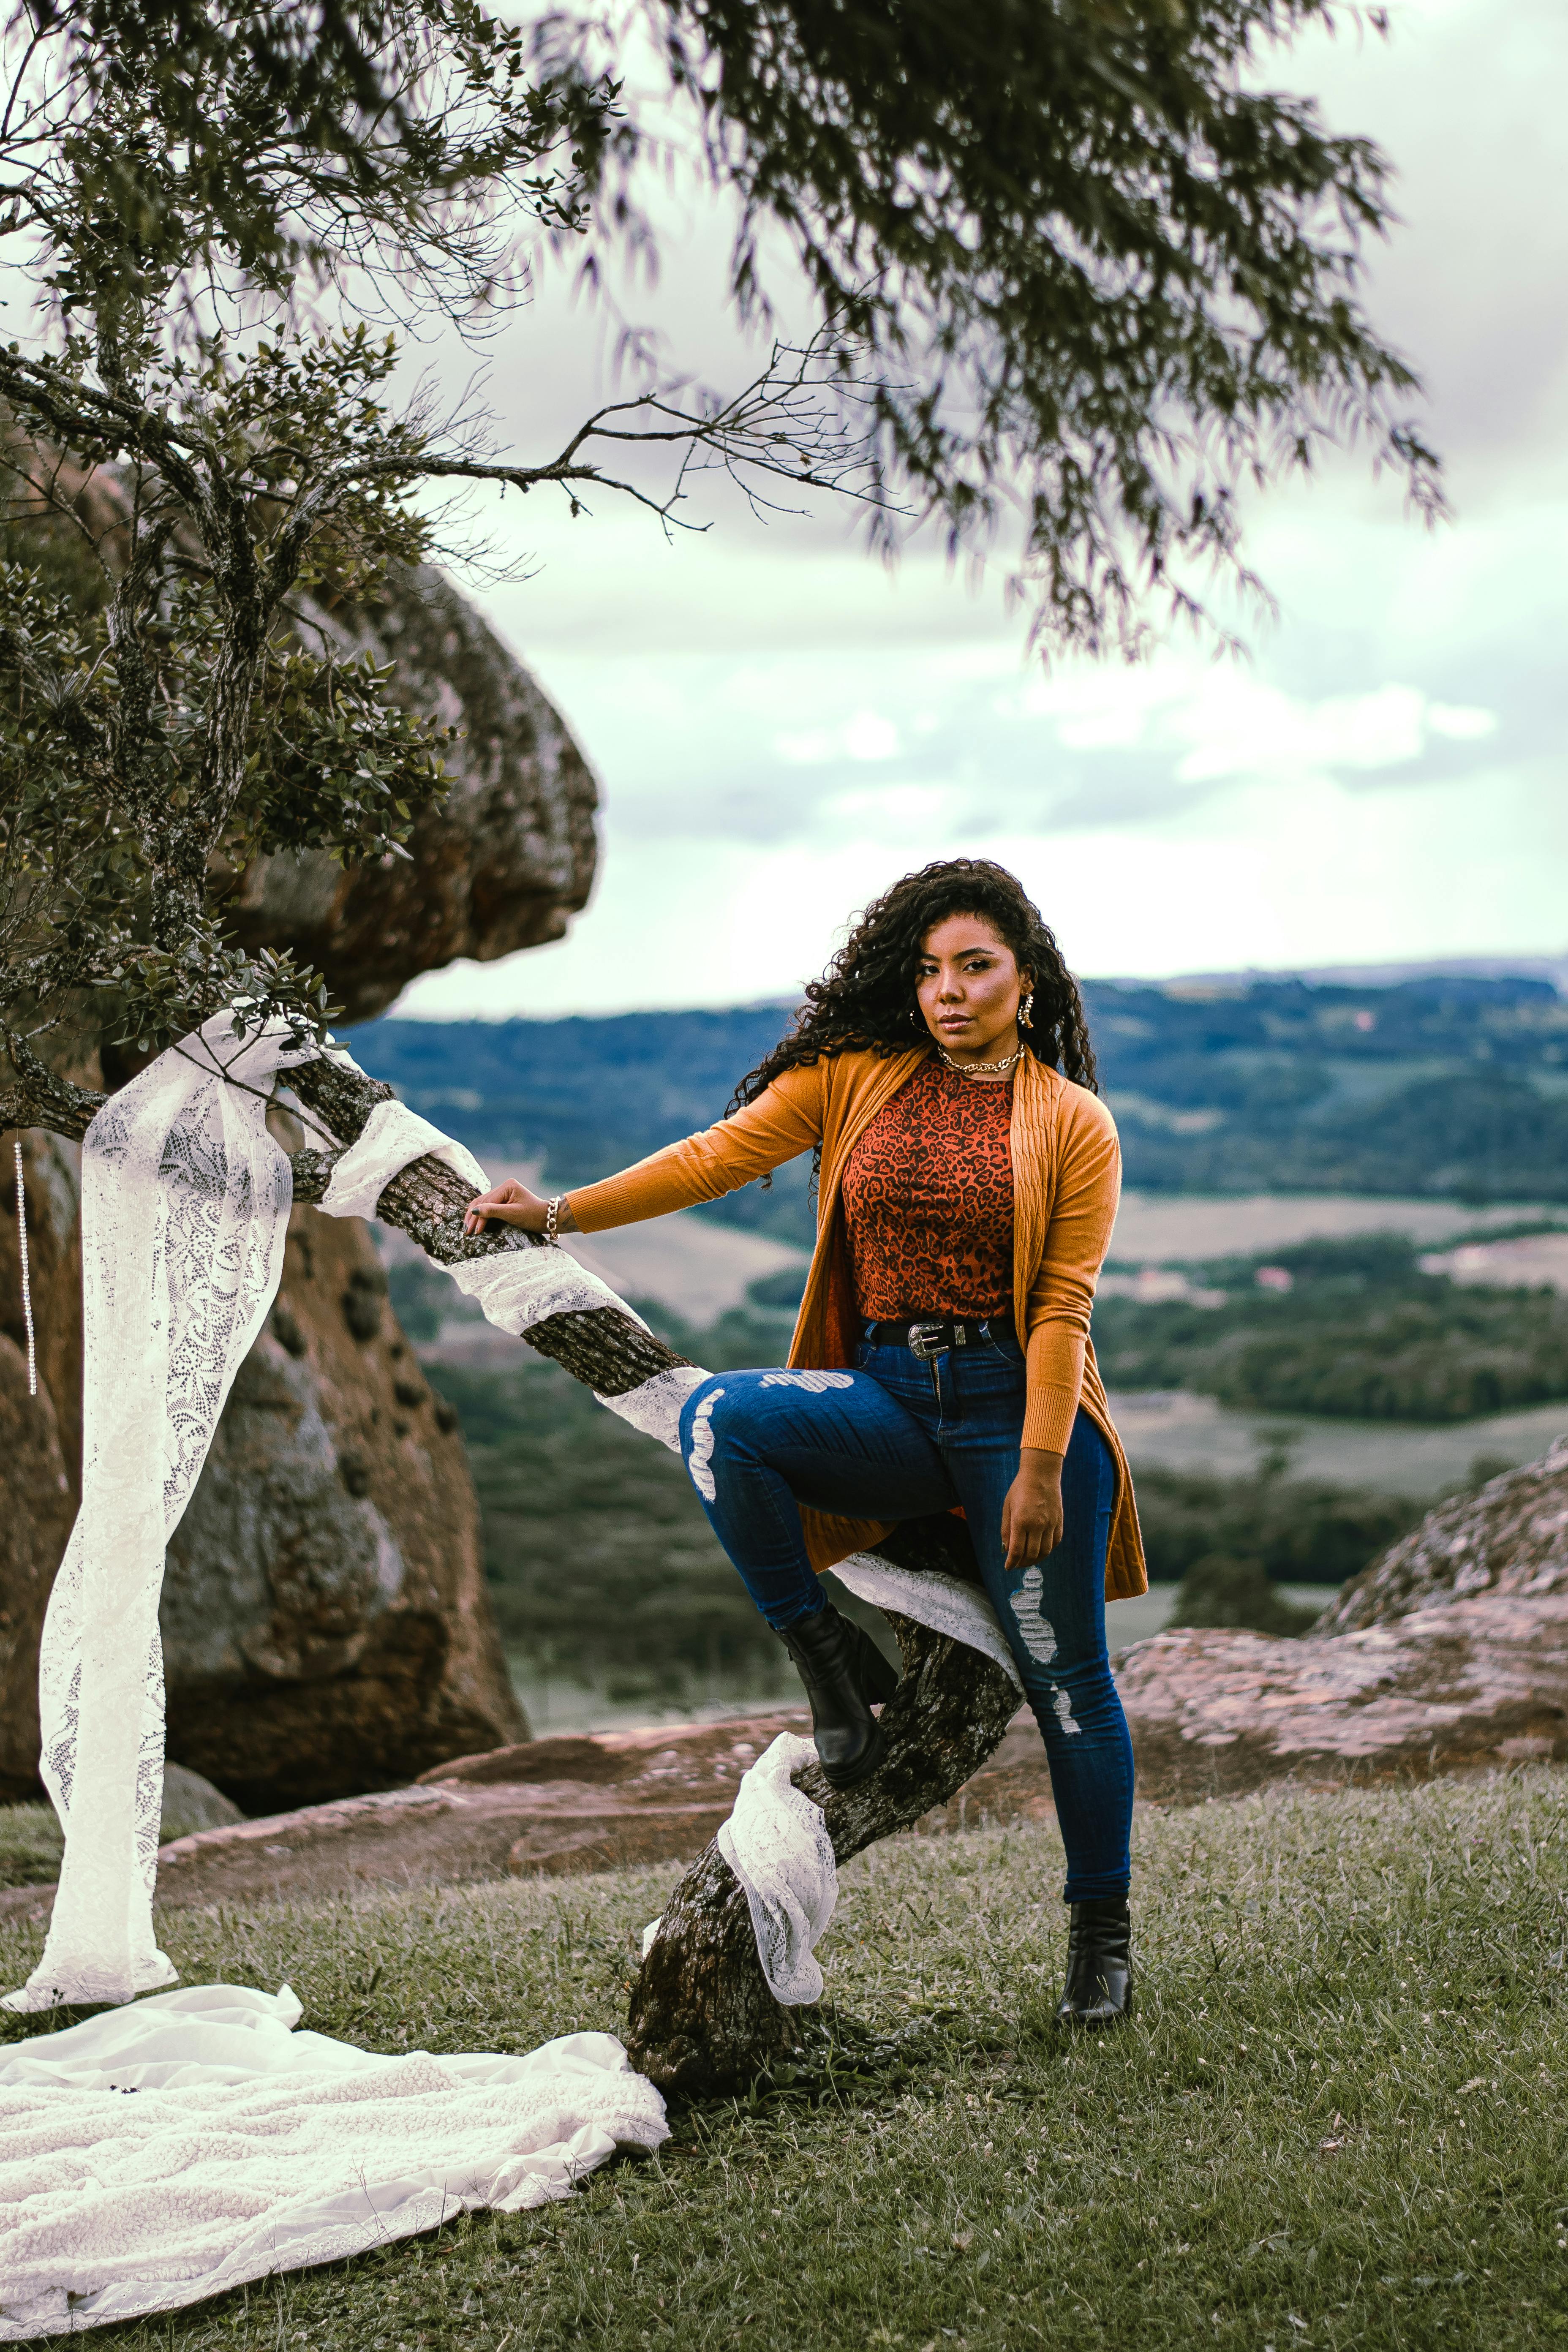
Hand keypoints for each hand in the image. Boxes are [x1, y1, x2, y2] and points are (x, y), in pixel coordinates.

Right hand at [462, 1178, 550, 1235]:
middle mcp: (505, 1186)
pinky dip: (482, 1213)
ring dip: (475, 1215)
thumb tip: (474, 1211)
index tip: (472, 1230)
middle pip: (483, 1201)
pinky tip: (473, 1219)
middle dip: (473, 1216)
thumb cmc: (532, 1216)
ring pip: (484, 1203)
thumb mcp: (512, 1214)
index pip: (487, 1202)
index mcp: (507, 1186)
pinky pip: (489, 1205)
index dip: (479, 1216)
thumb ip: (493, 1211)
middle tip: (466, 1230)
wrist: (547, 1218)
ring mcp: (505, 1192)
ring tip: (467, 1227)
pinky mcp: (505, 1199)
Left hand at [1000, 1448, 1064, 1569]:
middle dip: (1022, 1563)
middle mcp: (1037, 1525)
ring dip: (1035, 1560)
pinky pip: (1055, 1542)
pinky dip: (1047, 1550)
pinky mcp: (1059, 1522)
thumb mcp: (1007, 1507)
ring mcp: (1051, 1524)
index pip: (1017, 1550)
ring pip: (1045, 1552)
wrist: (1041, 1474)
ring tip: (1027, 1560)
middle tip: (1016, 1564)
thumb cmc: (1020, 1489)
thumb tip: (1006, 1549)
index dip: (1011, 1562)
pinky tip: (1040, 1551)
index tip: (1007, 1567)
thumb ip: (1006, 1529)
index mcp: (1021, 1521)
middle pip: (1031, 1554)